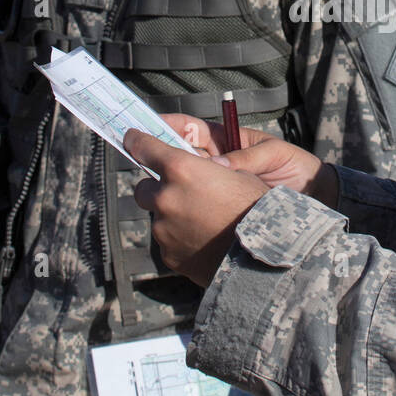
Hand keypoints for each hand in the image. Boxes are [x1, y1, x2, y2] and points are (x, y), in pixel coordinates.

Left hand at [125, 129, 269, 286]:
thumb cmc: (257, 209)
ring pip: (159, 218)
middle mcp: (165, 197)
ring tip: (204, 224)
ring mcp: (164, 229)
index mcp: (182, 169)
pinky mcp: (168, 255)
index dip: (137, 141)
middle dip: (157, 189)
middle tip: (181, 194)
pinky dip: (182, 240)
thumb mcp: (238, 175)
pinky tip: (206, 242)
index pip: (145, 147)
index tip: (132, 139)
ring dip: (173, 217)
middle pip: (143, 188)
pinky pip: (169, 242)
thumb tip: (200, 170)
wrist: (263, 255)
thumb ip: (208, 170)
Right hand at [155, 114, 338, 205]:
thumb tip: (216, 166)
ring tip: (164, 192)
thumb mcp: (275, 155)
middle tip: (147, 164)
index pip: (190, 130)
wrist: (316, 199)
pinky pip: (195, 208)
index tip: (146, 128)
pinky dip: (187, 210)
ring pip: (182, 185)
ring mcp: (214, 187)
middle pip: (178, 158)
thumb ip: (246, 157)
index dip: (167, 126)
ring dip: (172, 187)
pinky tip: (182, 216)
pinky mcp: (217, 210)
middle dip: (161, 159)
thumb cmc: (297, 169)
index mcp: (226, 141)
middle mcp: (215, 163)